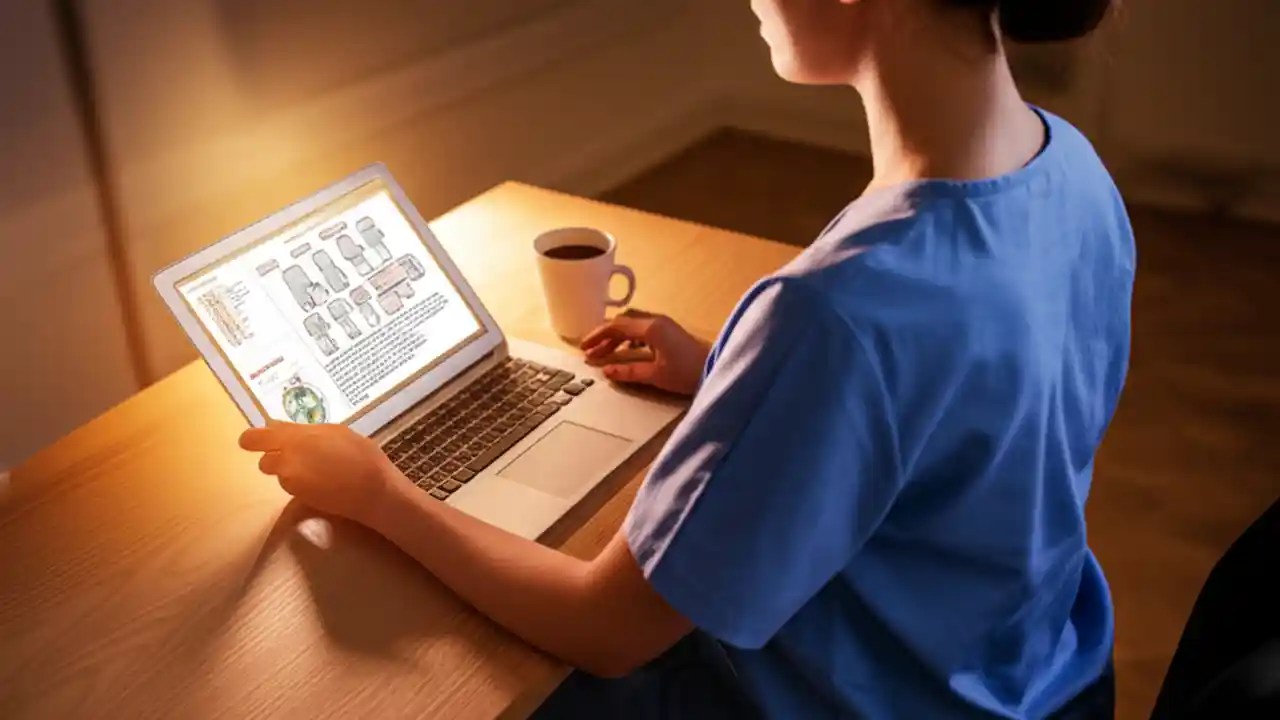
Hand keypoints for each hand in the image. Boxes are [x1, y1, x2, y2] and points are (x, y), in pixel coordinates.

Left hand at [239, 422, 400, 523]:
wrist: (372, 490)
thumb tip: (284, 431)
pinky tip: (323, 480)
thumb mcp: (335, 431)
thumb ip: (305, 432)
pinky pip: (293, 485)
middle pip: (264, 460)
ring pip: (280, 474)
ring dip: (290, 470)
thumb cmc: (360, 454)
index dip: (254, 439)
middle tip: (297, 454)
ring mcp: (291, 482)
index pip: (255, 438)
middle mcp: (285, 461)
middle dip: (275, 457)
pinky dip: (302, 482)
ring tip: (317, 467)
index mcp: (292, 439)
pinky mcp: (299, 499)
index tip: (259, 440)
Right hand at [580, 310, 710, 395]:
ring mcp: (664, 324)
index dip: (597, 335)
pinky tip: (626, 350)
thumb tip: (606, 370)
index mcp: (651, 328)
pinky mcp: (670, 331)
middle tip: (591, 352)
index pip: (616, 325)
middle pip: (623, 321)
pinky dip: (629, 337)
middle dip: (605, 335)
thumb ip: (629, 371)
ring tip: (605, 353)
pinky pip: (643, 329)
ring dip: (617, 337)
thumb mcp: (656, 375)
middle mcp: (656, 321)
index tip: (583, 347)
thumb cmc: (688, 373)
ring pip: (633, 324)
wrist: (718, 368)